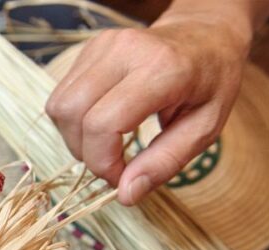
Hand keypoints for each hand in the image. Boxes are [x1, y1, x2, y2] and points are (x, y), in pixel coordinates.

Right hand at [46, 15, 249, 204]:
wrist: (205, 35)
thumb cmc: (209, 84)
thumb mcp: (203, 130)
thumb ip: (164, 163)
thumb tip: (125, 195)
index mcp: (162, 69)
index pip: (103, 123)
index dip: (102, 162)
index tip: (119, 176)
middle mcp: (125, 50)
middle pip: (72, 114)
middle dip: (85, 152)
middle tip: (111, 162)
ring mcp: (101, 46)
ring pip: (59, 106)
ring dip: (74, 137)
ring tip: (105, 143)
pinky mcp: (88, 49)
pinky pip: (61, 96)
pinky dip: (73, 121)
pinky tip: (99, 121)